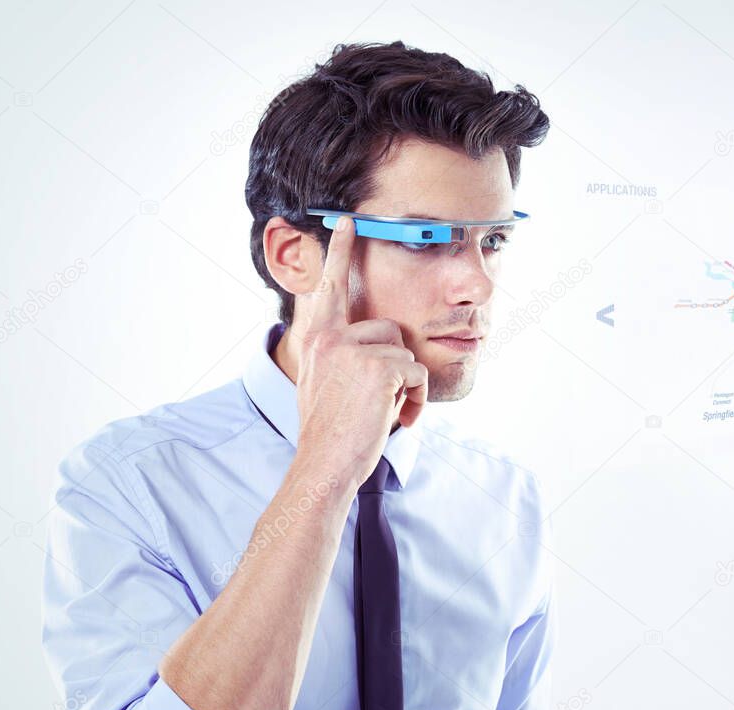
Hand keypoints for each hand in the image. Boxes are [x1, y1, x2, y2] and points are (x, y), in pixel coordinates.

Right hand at [290, 215, 427, 489]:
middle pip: (388, 329)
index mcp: (316, 337)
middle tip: (380, 401)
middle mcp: (330, 336)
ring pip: (405, 354)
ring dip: (405, 387)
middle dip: (395, 365)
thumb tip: (367, 339)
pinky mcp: (380, 367)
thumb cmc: (326, 430)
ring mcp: (354, 349)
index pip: (329, 286)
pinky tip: (399, 419)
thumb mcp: (319, 381)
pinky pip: (416, 373)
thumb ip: (335, 353)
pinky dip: (416, 400)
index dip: (339, 252)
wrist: (323, 464)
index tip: (346, 222)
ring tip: (385, 412)